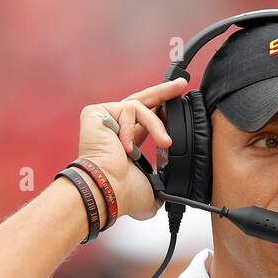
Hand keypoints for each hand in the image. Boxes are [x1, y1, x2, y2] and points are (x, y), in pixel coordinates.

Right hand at [77, 77, 188, 220]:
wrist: (108, 189)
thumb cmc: (124, 193)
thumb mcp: (154, 186)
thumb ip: (164, 180)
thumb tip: (176, 189)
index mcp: (127, 143)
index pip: (145, 120)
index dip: (161, 111)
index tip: (178, 103)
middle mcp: (114, 128)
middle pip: (142, 101)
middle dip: (164, 92)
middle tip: (182, 85)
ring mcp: (104, 118)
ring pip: (140, 107)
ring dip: (156, 125)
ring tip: (165, 143)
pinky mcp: (96, 112)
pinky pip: (128, 109)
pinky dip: (133, 128)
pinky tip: (126, 147)